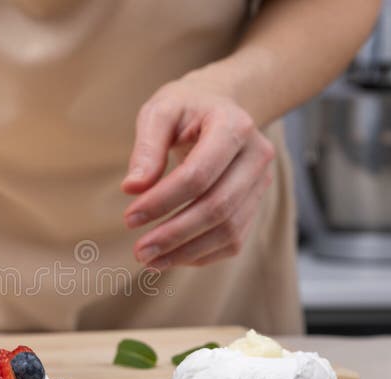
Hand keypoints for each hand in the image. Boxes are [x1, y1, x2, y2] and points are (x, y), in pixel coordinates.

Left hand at [121, 78, 274, 268]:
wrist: (219, 106)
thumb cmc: (184, 109)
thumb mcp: (159, 112)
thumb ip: (146, 148)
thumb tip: (133, 188)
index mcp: (233, 126)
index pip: (198, 175)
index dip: (162, 201)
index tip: (129, 218)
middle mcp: (256, 156)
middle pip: (217, 207)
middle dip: (174, 234)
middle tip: (139, 252)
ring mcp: (261, 183)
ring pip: (229, 230)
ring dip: (187, 251)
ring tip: (150, 261)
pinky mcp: (256, 204)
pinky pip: (233, 240)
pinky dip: (201, 254)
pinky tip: (171, 256)